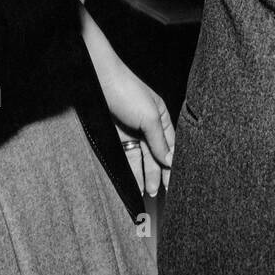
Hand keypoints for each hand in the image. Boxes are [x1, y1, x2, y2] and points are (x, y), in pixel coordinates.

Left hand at [77, 6, 174, 194]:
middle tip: (161, 195)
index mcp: (163, 118)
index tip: (176, 185)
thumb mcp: (150, 117)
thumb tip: (171, 161)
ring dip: (146, 176)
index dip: (174, 166)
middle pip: (157, 156)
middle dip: (160, 175)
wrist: (98, 79)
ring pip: (143, 160)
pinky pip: (128, 158)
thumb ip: (160, 141)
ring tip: (149, 194)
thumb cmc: (128, 91)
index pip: (172, 147)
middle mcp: (150, 127)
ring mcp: (133, 132)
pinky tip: (136, 183)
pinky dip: (132, 171)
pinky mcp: (118, 137)